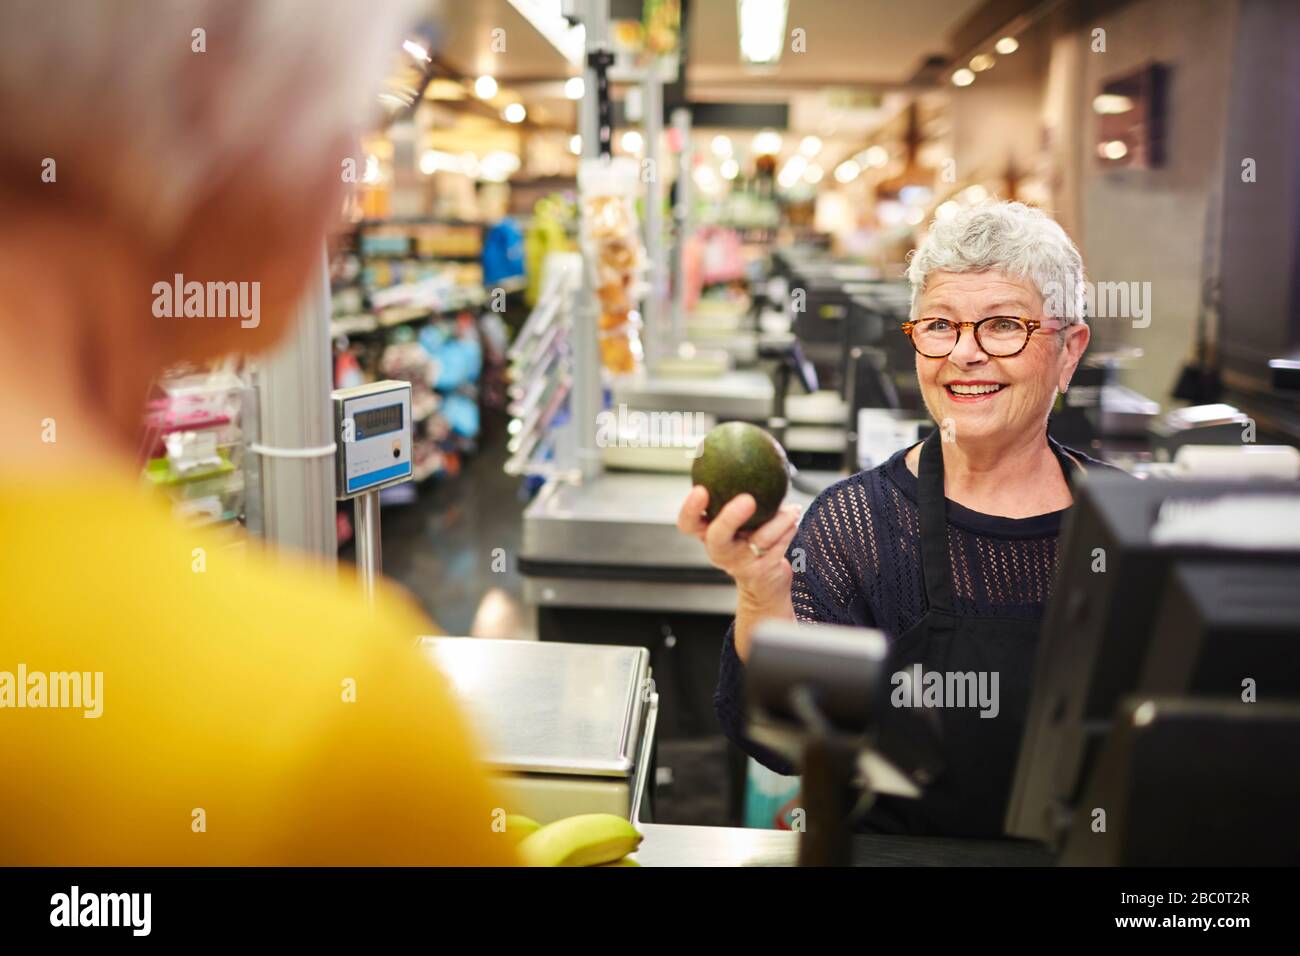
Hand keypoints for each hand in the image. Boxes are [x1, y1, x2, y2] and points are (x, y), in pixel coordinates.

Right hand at [676, 486, 801, 606]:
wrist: (763, 584)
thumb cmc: (748, 540)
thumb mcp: (738, 519)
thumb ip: (734, 492)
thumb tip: (741, 446)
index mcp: (707, 535)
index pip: (688, 523)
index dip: (690, 508)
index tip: (701, 489)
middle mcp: (719, 552)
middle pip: (717, 536)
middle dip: (730, 518)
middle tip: (747, 499)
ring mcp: (741, 565)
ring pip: (760, 539)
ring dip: (779, 521)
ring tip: (791, 507)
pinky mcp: (762, 573)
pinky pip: (779, 545)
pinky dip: (788, 528)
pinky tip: (794, 514)